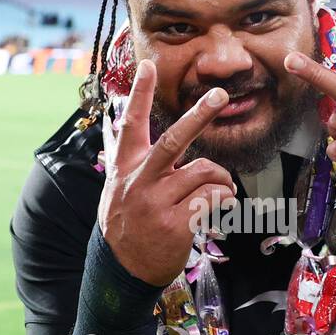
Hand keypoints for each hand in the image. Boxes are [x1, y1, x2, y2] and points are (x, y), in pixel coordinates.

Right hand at [98, 59, 235, 285]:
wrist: (121, 270)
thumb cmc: (125, 223)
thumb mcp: (116, 188)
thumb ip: (121, 155)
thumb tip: (112, 119)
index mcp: (125, 168)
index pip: (131, 124)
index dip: (139, 94)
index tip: (147, 65)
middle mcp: (139, 182)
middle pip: (174, 141)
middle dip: (199, 115)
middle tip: (220, 96)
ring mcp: (157, 204)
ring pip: (202, 172)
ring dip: (221, 178)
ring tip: (222, 187)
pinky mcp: (176, 226)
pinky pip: (211, 200)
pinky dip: (223, 199)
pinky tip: (220, 205)